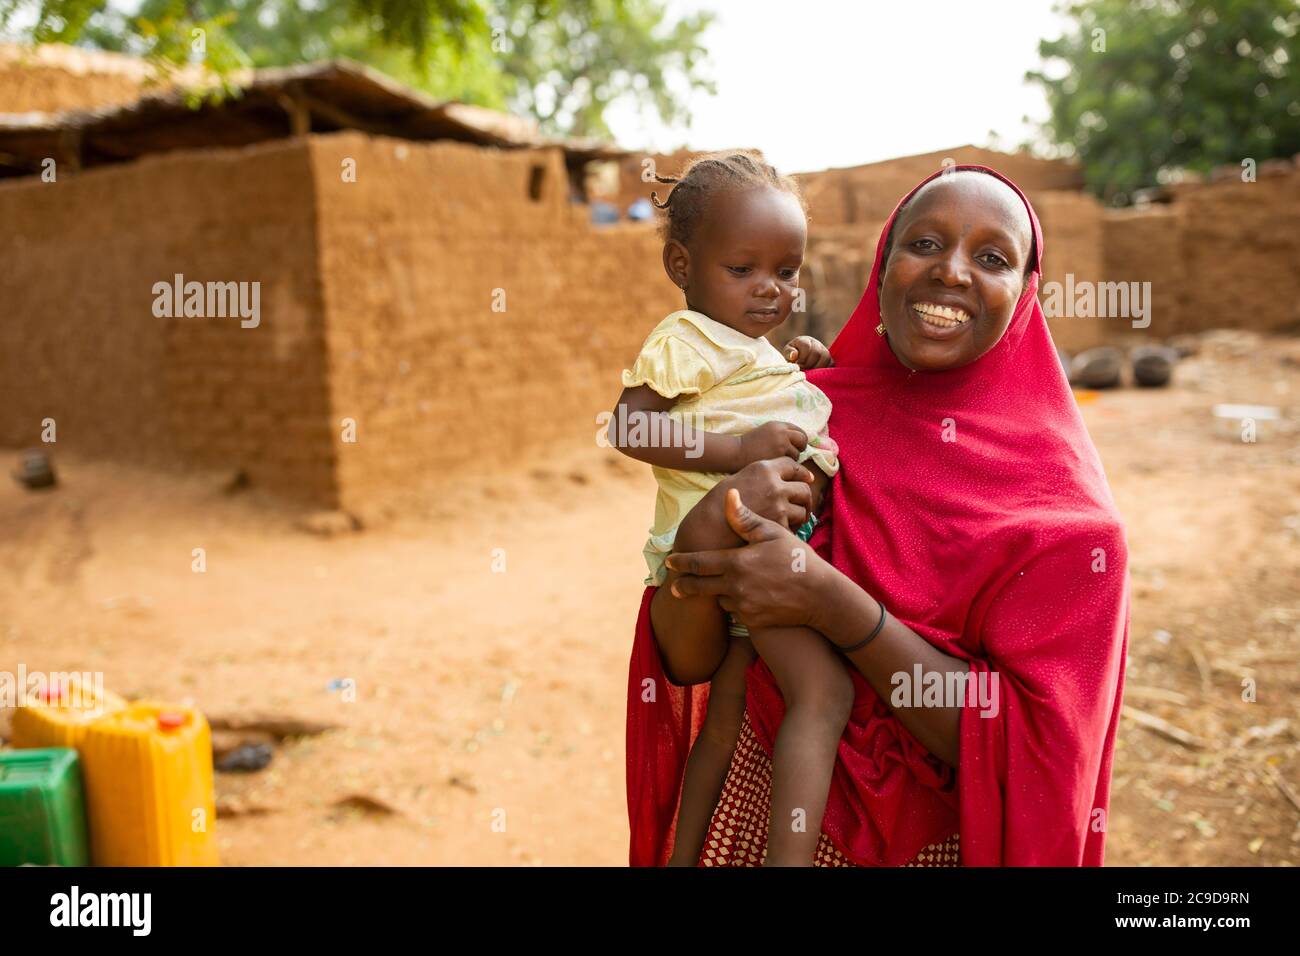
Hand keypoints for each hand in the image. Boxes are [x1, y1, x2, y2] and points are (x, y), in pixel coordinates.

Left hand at [667, 488, 826, 630]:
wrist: (819, 595)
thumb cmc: (797, 558)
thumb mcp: (772, 533)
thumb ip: (745, 518)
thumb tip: (728, 494)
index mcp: (736, 562)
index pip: (699, 562)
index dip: (681, 561)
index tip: (669, 561)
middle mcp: (735, 586)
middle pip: (699, 587)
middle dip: (684, 585)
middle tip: (674, 585)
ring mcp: (743, 606)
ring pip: (719, 599)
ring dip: (718, 593)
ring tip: (727, 585)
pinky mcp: (751, 620)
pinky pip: (735, 611)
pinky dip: (737, 603)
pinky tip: (747, 595)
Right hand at [736, 421, 806, 468]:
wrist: (736, 453)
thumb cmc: (750, 445)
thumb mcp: (766, 432)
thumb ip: (781, 434)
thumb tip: (800, 441)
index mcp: (778, 425)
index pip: (799, 431)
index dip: (799, 440)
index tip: (795, 447)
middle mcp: (781, 432)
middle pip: (803, 439)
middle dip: (800, 448)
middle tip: (792, 455)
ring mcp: (781, 443)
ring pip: (797, 453)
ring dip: (791, 459)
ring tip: (777, 461)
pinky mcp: (779, 456)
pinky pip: (790, 463)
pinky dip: (785, 466)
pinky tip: (774, 466)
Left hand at [783, 335, 833, 369]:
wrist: (798, 359)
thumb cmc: (791, 356)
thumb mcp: (787, 352)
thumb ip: (788, 352)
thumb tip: (794, 355)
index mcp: (804, 340)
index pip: (806, 347)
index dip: (802, 358)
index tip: (797, 365)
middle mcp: (816, 344)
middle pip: (817, 353)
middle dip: (809, 364)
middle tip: (803, 370)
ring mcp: (824, 350)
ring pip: (826, 358)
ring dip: (817, 368)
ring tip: (809, 372)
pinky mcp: (829, 359)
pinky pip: (831, 364)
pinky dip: (824, 370)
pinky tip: (816, 374)